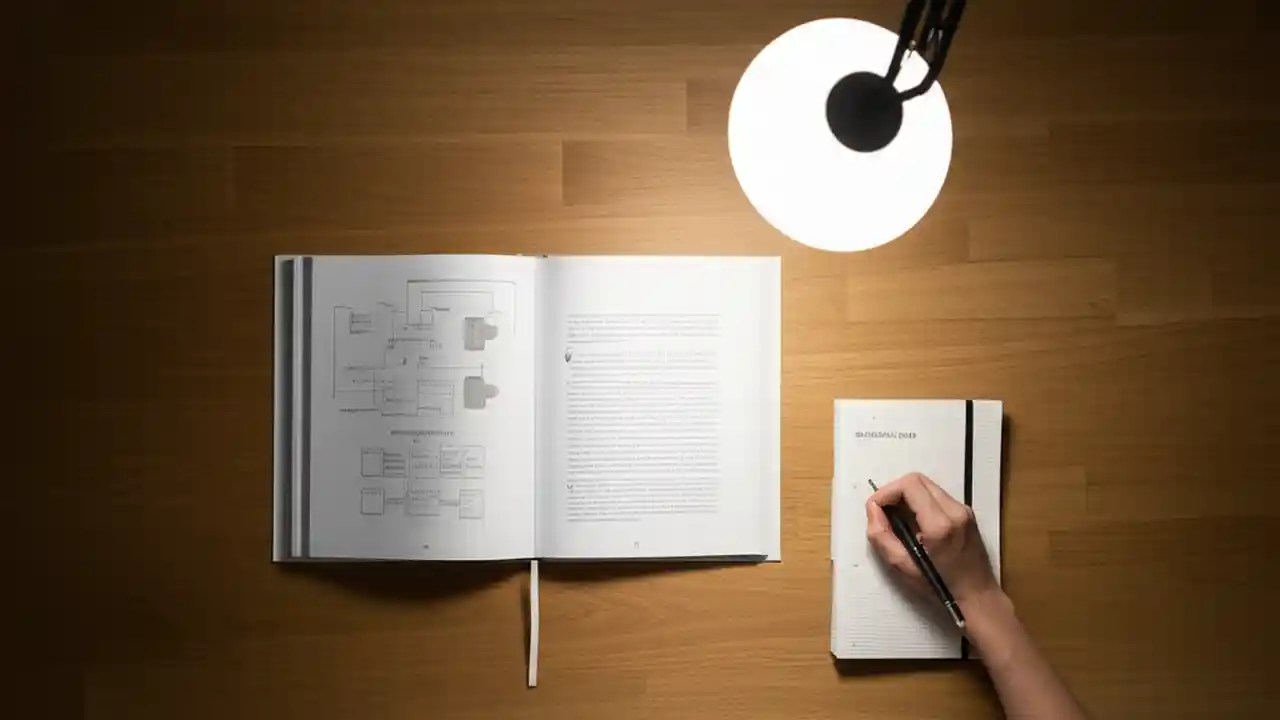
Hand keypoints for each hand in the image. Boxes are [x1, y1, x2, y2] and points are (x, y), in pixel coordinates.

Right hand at [865, 472, 1002, 611]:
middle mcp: (955, 510)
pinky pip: (936, 496)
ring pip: (927, 486)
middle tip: (884, 513)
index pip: (909, 485)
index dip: (886, 492)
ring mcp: (964, 510)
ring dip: (907, 496)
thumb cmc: (940, 587)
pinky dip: (920, 502)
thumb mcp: (902, 567)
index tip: (875, 509)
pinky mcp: (966, 513)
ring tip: (898, 519)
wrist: (977, 596)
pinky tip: (915, 524)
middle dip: (895, 491)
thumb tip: (873, 509)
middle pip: (918, 480)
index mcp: (940, 524)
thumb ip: (881, 536)